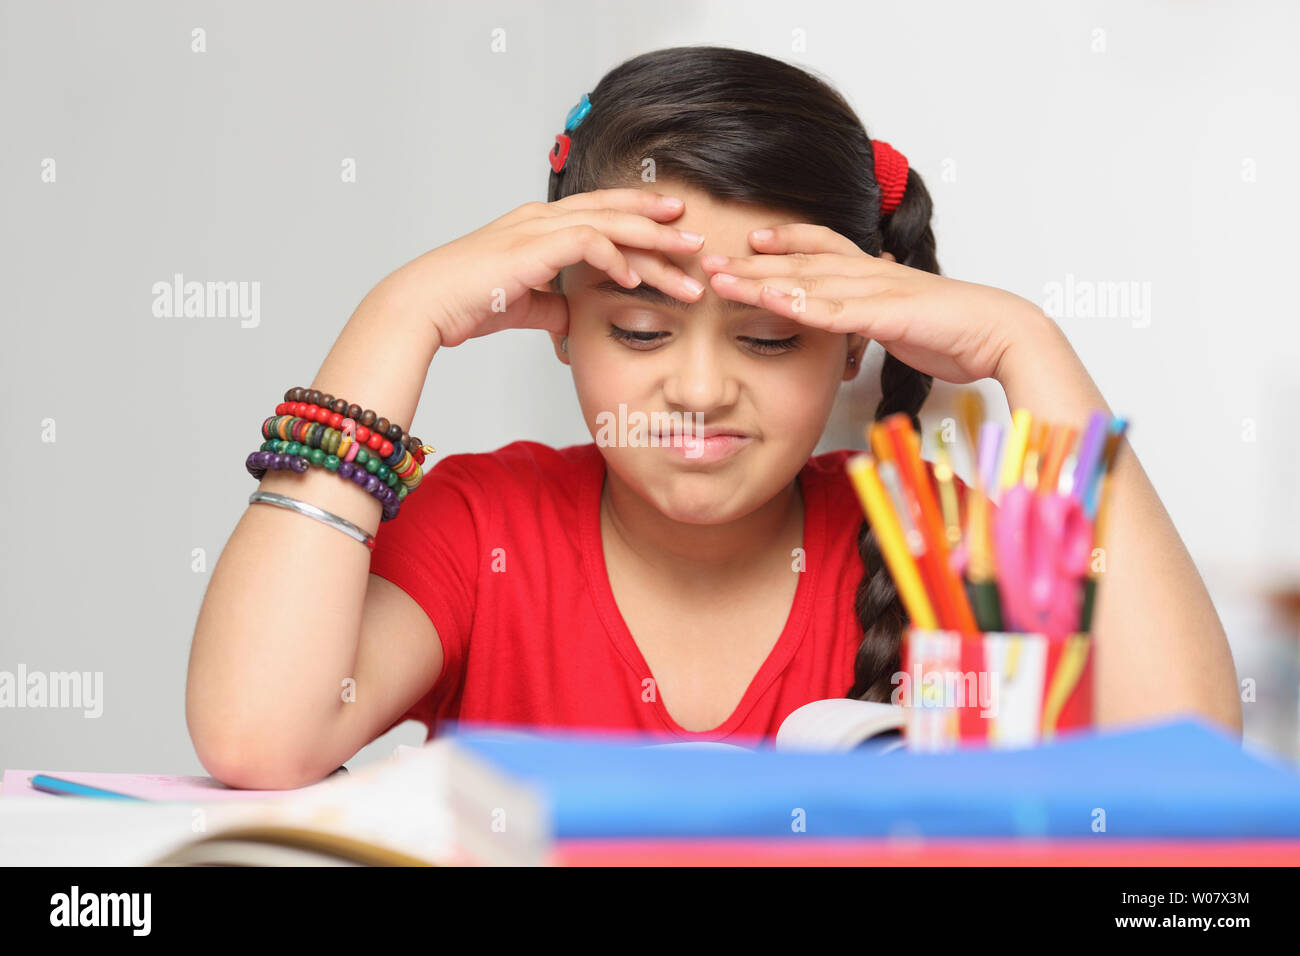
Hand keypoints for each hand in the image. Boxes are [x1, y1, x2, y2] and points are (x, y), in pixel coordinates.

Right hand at [380, 189, 708, 348]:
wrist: (427, 305)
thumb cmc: (466, 304)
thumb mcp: (524, 305)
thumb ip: (554, 307)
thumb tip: (575, 322)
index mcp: (540, 226)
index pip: (602, 213)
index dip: (641, 216)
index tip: (675, 228)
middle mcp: (542, 218)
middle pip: (615, 211)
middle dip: (661, 223)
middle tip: (699, 238)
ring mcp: (538, 227)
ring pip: (611, 224)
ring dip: (654, 243)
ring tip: (688, 260)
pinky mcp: (533, 245)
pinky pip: (588, 242)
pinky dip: (617, 258)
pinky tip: (637, 279)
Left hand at [699, 223, 1041, 384]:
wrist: (1001, 333)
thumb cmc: (958, 332)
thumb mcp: (905, 322)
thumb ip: (876, 319)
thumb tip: (860, 323)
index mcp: (876, 274)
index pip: (823, 248)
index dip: (786, 241)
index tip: (754, 240)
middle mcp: (870, 274)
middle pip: (800, 263)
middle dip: (753, 262)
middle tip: (711, 258)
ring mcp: (876, 292)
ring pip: (808, 282)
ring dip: (761, 280)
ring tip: (721, 279)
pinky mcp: (884, 316)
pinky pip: (834, 310)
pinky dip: (800, 306)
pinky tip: (770, 302)